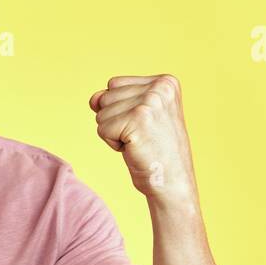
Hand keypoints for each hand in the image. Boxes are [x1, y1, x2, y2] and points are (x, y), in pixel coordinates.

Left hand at [89, 74, 197, 205]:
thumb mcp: (138, 116)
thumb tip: (93, 99)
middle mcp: (160, 87)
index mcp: (165, 82)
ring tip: (139, 142)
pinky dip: (113, 144)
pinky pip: (102, 129)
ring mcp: (150, 102)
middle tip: (142, 136)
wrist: (173, 182)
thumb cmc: (156, 151)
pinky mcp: (138, 120)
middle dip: (116, 121)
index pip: (115, 84)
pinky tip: (135, 149)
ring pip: (101, 113)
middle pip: (106, 96)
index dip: (121, 110)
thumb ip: (115, 100)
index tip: (145, 125)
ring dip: (114, 133)